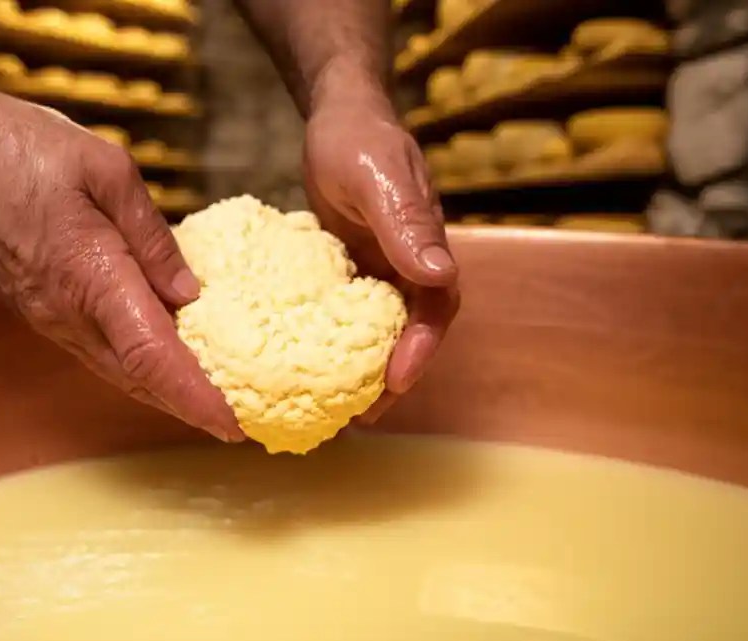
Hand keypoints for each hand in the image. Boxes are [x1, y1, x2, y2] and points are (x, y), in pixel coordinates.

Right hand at [0, 92, 242, 442]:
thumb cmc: (25, 148)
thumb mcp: (108, 170)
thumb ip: (153, 235)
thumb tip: (189, 293)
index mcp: (89, 274)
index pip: (152, 355)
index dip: (196, 396)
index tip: (234, 424)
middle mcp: (66, 312)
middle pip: (139, 378)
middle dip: (191, 406)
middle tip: (243, 422)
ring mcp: (49, 317)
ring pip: (119, 371)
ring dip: (166, 390)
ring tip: (216, 399)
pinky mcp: (42, 312)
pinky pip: (100, 351)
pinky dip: (140, 365)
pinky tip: (169, 357)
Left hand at [303, 100, 460, 420]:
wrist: (337, 118)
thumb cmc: (358, 140)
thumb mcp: (378, 178)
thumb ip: (407, 223)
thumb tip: (440, 275)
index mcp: (425, 249)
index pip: (435, 311)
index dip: (420, 350)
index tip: (397, 381)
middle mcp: (409, 267)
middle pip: (410, 333)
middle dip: (391, 377)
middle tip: (361, 415)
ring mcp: (381, 271)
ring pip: (379, 332)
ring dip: (363, 369)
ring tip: (335, 408)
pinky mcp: (353, 272)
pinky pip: (348, 316)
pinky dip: (335, 344)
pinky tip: (307, 367)